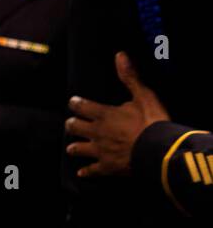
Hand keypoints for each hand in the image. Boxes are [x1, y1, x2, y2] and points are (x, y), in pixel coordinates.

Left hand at [65, 52, 169, 176]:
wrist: (158, 150)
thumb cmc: (152, 121)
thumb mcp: (143, 95)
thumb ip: (130, 77)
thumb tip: (119, 55)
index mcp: (104, 114)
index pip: (82, 106)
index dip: (75, 104)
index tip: (72, 102)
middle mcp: (97, 132)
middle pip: (74, 127)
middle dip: (71, 125)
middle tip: (70, 124)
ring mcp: (100, 151)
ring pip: (78, 148)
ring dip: (74, 147)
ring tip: (71, 147)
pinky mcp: (107, 167)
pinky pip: (92, 170)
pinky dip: (87, 171)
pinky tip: (81, 173)